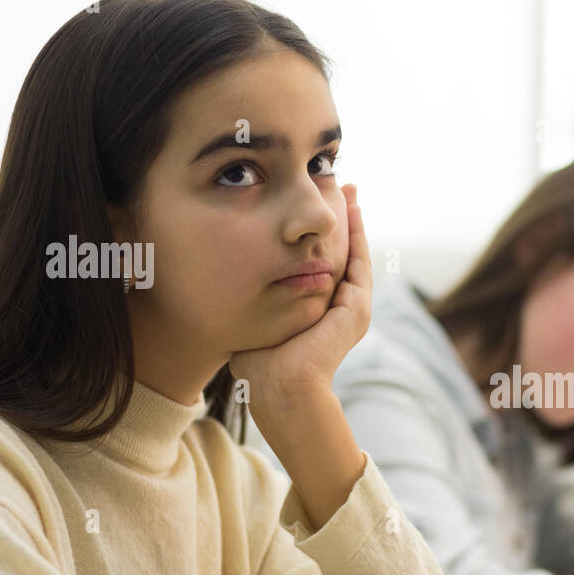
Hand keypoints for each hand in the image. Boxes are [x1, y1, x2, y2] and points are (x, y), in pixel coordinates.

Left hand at [228, 185, 371, 528]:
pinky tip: (352, 212)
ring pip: (357, 253)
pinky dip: (357, 236)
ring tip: (350, 190)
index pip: (325, 262)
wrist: (280, 389)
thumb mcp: (252, 318)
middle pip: (346, 252)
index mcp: (320, 309)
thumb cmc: (259, 363)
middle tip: (342, 185)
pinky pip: (359, 263)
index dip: (321, 234)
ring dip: (355, 221)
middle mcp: (341, 308)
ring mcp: (353, 309)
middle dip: (344, 219)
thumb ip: (246, 296)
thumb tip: (214, 274)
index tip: (313, 204)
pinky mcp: (355, 309)